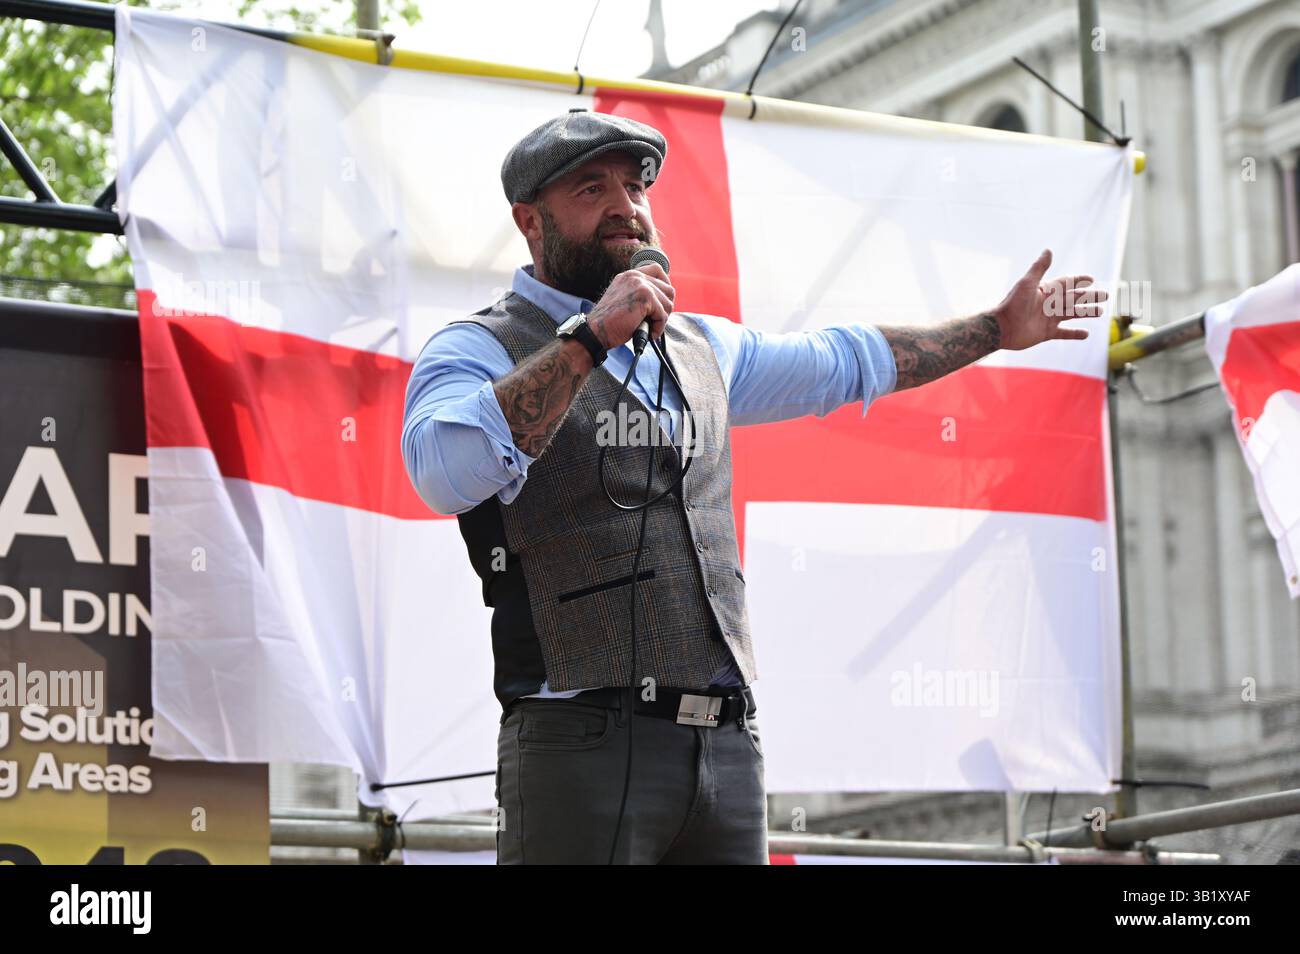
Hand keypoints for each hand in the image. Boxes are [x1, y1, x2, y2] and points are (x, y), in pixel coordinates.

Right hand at [587, 262, 673, 349]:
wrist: (596, 331)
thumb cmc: (610, 322)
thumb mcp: (626, 301)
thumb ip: (641, 294)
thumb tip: (665, 300)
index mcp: (629, 275)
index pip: (657, 270)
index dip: (665, 286)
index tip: (662, 302)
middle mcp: (635, 276)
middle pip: (668, 289)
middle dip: (665, 308)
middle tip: (654, 321)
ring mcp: (640, 284)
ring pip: (668, 303)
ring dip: (662, 319)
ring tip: (650, 328)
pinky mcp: (645, 297)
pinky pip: (663, 314)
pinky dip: (659, 327)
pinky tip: (649, 333)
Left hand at [992, 249, 1108, 350]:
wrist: (1001, 328)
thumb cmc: (1013, 304)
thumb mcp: (1027, 283)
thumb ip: (1039, 267)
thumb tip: (1048, 249)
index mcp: (1046, 291)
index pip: (1067, 283)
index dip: (1079, 280)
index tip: (1091, 279)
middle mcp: (1049, 304)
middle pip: (1074, 299)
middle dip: (1089, 297)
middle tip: (1106, 295)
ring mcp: (1048, 319)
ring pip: (1072, 314)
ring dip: (1086, 313)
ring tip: (1100, 311)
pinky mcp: (1046, 333)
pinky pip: (1064, 333)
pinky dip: (1075, 334)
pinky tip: (1086, 334)